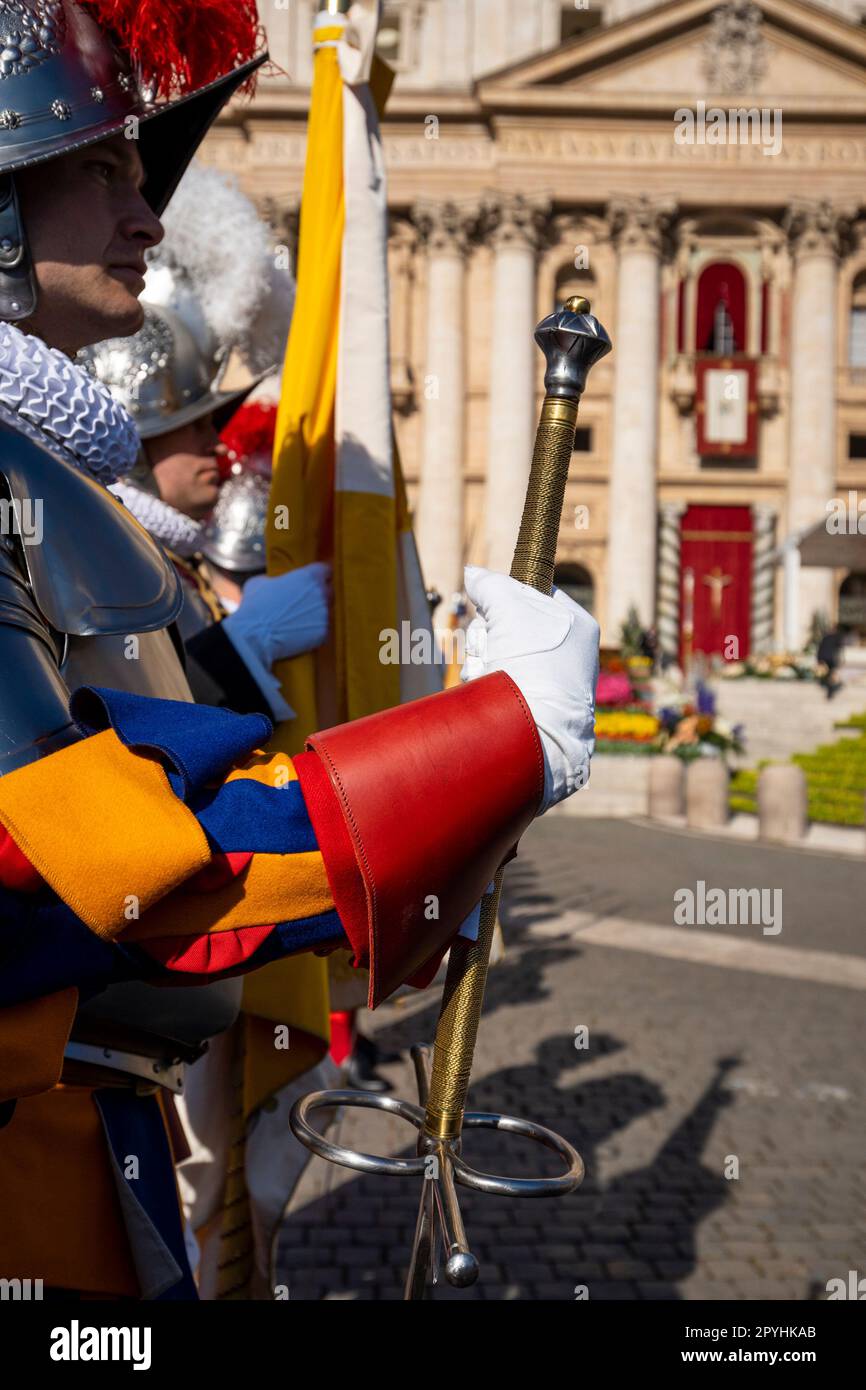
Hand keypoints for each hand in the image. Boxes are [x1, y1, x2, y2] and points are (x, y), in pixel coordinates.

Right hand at [222, 563, 330, 721]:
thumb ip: (275, 579)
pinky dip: (314, 632)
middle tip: (307, 603)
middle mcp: (322, 593)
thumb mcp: (260, 582)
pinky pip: (323, 630)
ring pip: (326, 612)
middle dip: (322, 595)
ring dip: (317, 615)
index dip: (321, 575)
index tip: (317, 579)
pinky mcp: (324, 633)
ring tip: (300, 621)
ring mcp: (325, 614)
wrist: (255, 635)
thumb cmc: (255, 606)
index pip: (326, 570)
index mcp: (309, 576)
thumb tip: (274, 582)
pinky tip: (300, 634)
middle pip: (330, 591)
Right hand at [460, 565, 598, 812]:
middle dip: (490, 633)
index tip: (493, 607)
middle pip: (512, 623)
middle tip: (492, 643)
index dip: (508, 596)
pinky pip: (499, 680)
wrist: (534, 732)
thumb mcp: (508, 609)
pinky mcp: (531, 706)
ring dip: (484, 657)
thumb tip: (474, 574)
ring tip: (489, 670)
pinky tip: (488, 689)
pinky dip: (487, 681)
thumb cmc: (531, 664)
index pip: (537, 593)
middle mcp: (569, 653)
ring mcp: (551, 682)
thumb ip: (490, 585)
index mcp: (578, 625)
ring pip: (500, 652)